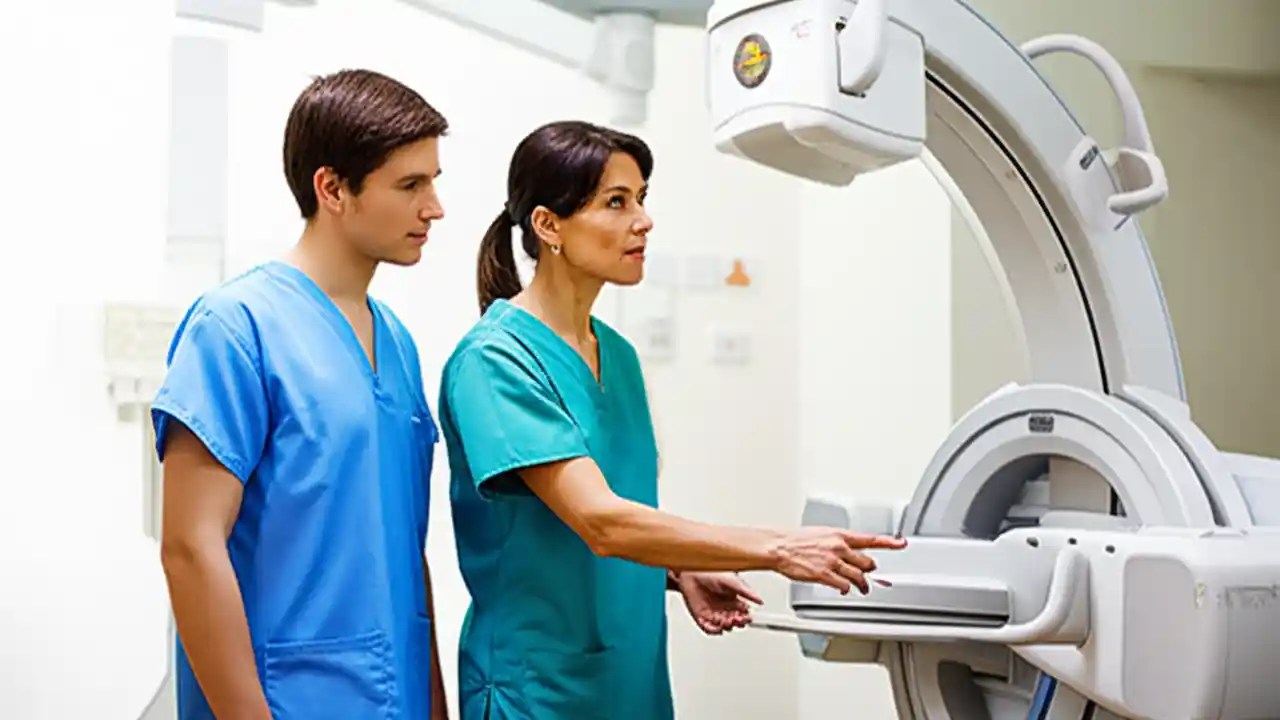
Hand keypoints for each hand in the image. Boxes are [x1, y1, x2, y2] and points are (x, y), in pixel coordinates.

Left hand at [676, 572, 763, 634]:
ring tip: (727, 621)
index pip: (743, 613)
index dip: (746, 617)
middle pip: (734, 621)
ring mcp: (712, 612)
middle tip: (738, 619)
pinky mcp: (701, 616)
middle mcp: (724, 607)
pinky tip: (717, 627)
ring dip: (726, 626)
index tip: (748, 617)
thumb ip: (746, 592)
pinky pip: (708, 628)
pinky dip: (713, 630)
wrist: (691, 570)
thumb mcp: (732, 581)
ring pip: (723, 626)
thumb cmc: (710, 571)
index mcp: (733, 599)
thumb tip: (760, 600)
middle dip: (737, 622)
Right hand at [771, 528, 905, 594]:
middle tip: (868, 573)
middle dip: (869, 569)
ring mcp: (833, 562)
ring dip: (862, 584)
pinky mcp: (825, 575)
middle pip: (866, 561)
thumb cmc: (795, 540)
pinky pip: (843, 585)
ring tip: (863, 588)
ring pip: (858, 576)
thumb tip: (845, 548)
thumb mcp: (820, 534)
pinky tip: (844, 589)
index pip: (870, 538)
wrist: (779, 547)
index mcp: (839, 535)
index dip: (889, 542)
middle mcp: (839, 547)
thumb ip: (836, 542)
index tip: (901, 544)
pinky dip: (846, 589)